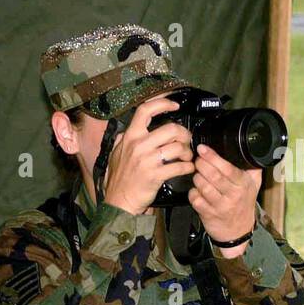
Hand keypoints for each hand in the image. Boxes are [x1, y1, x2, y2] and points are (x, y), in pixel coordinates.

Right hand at [102, 98, 193, 214]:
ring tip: (187, 157)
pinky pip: (180, 166)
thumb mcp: (115, 153)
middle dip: (185, 134)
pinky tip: (187, 168)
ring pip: (178, 147)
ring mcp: (147, 160)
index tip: (175, 105)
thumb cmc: (119, 178)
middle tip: (186, 140)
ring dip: (188, 152)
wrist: (119, 201)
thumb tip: (129, 129)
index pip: (145, 110)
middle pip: (171, 128)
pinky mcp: (155, 175)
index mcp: (130, 136)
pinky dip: (188, 167)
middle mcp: (138, 145)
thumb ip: (123, 139)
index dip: (163, 103)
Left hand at [189, 143, 261, 257]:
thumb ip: (252, 167)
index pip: (227, 169)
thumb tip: (249, 148)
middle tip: (197, 159)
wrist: (238, 231)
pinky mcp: (208, 214)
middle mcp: (233, 195)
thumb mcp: (254, 184)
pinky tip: (197, 190)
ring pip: (203, 186)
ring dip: (197, 177)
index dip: (213, 157)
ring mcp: (220, 206)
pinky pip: (195, 199)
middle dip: (202, 164)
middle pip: (213, 176)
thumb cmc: (243, 203)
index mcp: (244, 184)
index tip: (203, 148)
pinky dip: (193, 192)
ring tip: (198, 173)